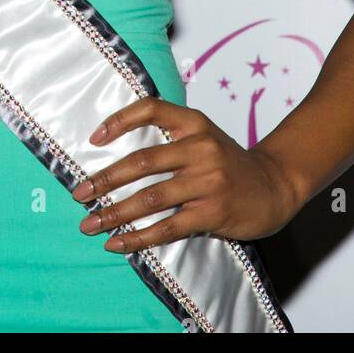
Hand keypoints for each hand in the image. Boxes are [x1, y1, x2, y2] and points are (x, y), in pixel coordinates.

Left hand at [71, 97, 302, 252]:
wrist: (274, 185)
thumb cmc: (228, 162)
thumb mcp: (203, 136)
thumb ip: (169, 137)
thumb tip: (116, 153)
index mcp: (194, 123)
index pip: (150, 109)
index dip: (119, 121)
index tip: (93, 139)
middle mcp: (200, 147)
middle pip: (142, 161)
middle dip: (105, 180)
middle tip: (79, 193)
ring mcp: (207, 180)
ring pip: (150, 198)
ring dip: (114, 213)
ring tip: (90, 224)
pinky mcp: (212, 212)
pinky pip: (167, 227)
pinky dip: (138, 237)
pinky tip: (118, 242)